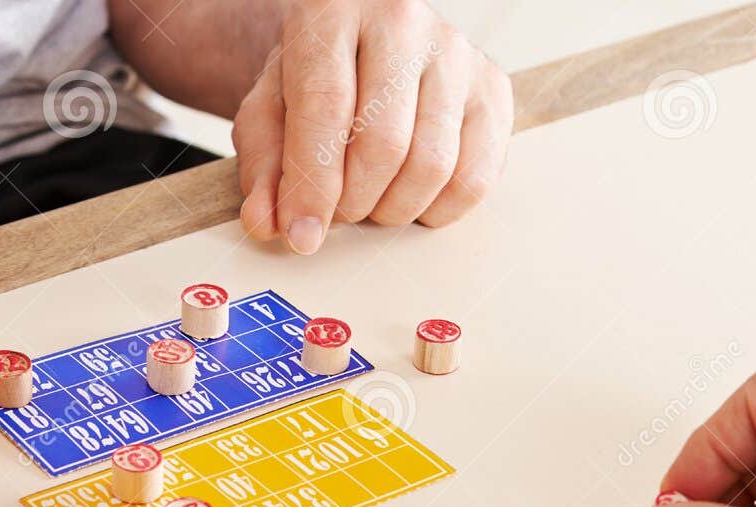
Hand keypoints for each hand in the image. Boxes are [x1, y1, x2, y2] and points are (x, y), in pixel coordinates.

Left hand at [233, 0, 512, 252]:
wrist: (366, 47)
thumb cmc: (316, 81)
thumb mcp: (271, 112)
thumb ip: (262, 168)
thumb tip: (267, 224)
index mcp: (334, 11)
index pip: (326, 107)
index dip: (312, 183)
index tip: (302, 234)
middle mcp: (403, 22)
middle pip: (383, 144)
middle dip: (353, 203)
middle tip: (337, 212)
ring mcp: (457, 54)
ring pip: (432, 166)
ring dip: (393, 210)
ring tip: (370, 201)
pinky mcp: (493, 89)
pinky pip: (475, 178)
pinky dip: (437, 209)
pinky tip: (410, 197)